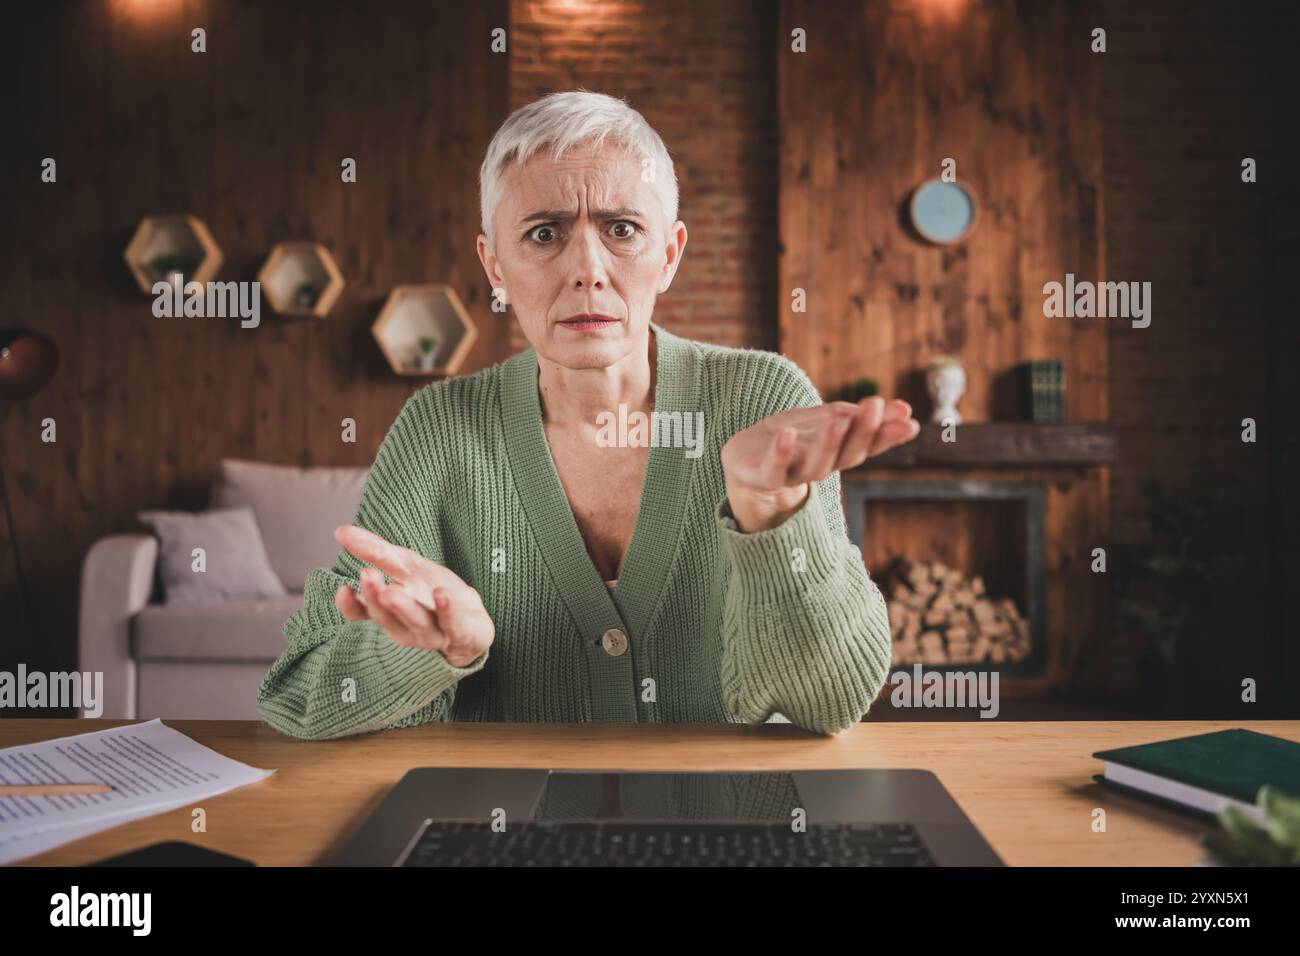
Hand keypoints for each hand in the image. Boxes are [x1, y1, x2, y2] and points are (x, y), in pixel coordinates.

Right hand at [332, 525, 494, 667]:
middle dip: (376, 598)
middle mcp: (405, 627)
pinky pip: (453, 625)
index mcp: (388, 613)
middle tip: (368, 575)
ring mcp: (434, 633)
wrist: (473, 621)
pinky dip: (447, 611)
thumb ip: (375, 551)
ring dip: (404, 608)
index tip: (343, 588)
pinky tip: (442, 594)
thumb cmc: (432, 593)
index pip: (363, 613)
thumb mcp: (405, 565)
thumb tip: (341, 531)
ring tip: (392, 591)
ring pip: (416, 624)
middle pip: (386, 617)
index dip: (351, 605)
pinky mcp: (462, 634)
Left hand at [721, 397, 919, 531]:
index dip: (888, 435)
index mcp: (838, 453)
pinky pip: (773, 469)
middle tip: (875, 408)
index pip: (867, 445)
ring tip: (839, 420)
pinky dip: (781, 453)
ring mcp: (792, 474)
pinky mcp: (762, 476)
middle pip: (846, 455)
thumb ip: (859, 417)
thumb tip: (905, 409)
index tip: (909, 420)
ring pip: (815, 465)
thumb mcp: (828, 422)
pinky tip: (786, 434)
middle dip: (862, 433)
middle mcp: (820, 467)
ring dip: (829, 443)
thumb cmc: (794, 439)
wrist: (746, 460)